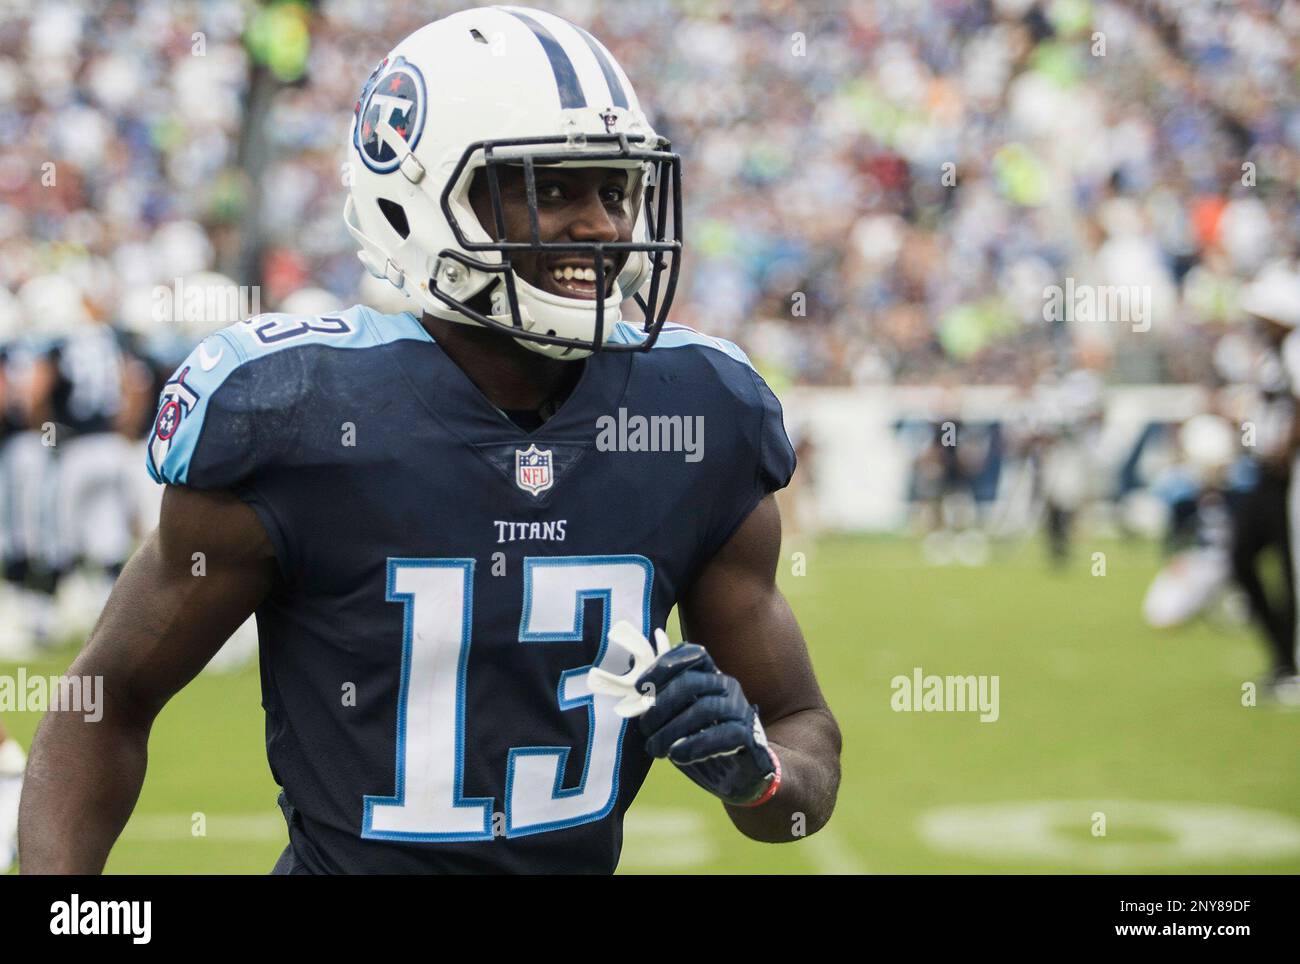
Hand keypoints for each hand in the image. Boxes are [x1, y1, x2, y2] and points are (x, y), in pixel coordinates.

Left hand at [635, 643, 778, 806]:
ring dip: (672, 730)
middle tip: (645, 728)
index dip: (663, 666)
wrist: (740, 773)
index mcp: (710, 675)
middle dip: (661, 705)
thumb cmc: (704, 742)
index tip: (640, 688)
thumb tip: (636, 702)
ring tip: (656, 748)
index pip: (691, 654)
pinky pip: (721, 734)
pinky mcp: (748, 733)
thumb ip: (665, 705)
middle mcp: (726, 686)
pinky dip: (694, 745)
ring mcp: (739, 708)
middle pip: (691, 682)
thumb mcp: (681, 718)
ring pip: (704, 708)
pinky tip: (678, 755)